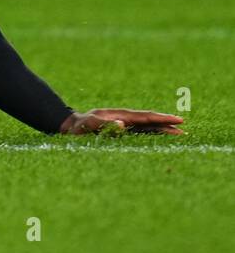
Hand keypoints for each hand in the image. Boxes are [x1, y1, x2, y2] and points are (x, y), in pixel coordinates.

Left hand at [60, 108, 184, 135]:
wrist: (69, 126)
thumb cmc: (77, 127)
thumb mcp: (86, 125)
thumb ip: (101, 124)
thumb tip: (121, 124)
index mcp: (119, 116)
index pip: (145, 117)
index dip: (161, 119)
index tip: (177, 120)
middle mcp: (124, 119)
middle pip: (149, 121)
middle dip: (166, 124)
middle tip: (184, 129)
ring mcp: (123, 125)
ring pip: (147, 127)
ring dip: (162, 130)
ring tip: (179, 134)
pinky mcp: (121, 131)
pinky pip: (140, 132)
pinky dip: (152, 134)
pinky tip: (161, 137)